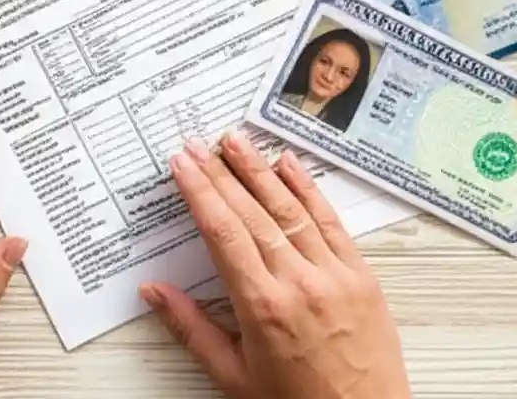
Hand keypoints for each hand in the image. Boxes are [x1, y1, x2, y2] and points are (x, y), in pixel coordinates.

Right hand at [140, 133, 409, 398]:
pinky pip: (331, 223)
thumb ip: (191, 328)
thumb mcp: (233, 376)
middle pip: (252, 213)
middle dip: (221, 173)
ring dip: (260, 170)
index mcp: (263, 308)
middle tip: (198, 144)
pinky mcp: (363, 278)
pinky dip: (310, 190)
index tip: (183, 165)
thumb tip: (153, 292)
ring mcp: (336, 277)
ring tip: (236, 141)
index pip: (223, 232)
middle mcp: (301, 284)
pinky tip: (291, 165)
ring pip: (291, 209)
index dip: (200, 192)